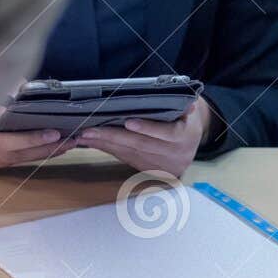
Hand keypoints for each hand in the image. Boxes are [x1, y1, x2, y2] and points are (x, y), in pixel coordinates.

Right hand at [0, 127, 75, 170]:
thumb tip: (20, 86)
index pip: (10, 143)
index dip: (34, 138)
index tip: (54, 133)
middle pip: (19, 155)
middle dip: (47, 149)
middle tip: (71, 141)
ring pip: (17, 161)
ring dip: (42, 153)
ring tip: (65, 146)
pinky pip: (11, 161)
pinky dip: (29, 154)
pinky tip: (46, 149)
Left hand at [77, 96, 211, 178]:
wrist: (192, 143)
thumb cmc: (185, 119)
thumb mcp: (188, 110)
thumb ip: (183, 106)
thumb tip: (186, 105)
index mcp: (186, 137)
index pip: (167, 133)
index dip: (148, 128)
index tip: (128, 123)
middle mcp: (175, 155)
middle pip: (142, 145)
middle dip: (113, 137)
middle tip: (90, 130)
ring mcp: (163, 166)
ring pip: (131, 154)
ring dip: (106, 145)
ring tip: (86, 136)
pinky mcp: (151, 171)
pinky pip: (128, 160)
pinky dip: (111, 150)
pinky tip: (96, 143)